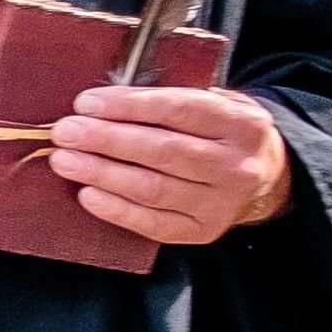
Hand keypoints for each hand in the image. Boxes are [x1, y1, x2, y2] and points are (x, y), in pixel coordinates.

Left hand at [49, 86, 290, 246]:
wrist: (266, 177)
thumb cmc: (222, 133)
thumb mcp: (216, 104)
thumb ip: (173, 100)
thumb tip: (102, 102)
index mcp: (241, 123)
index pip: (179, 109)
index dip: (129, 106)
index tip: (87, 103)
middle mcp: (235, 165)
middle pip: (162, 151)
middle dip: (106, 140)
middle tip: (66, 132)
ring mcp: (221, 202)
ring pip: (153, 188)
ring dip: (102, 173)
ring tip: (65, 160)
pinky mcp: (203, 231)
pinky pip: (153, 223)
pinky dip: (116, 209)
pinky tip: (88, 194)